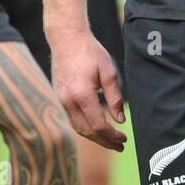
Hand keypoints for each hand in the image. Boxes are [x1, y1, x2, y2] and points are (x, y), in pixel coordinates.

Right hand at [47, 28, 125, 151]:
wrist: (66, 39)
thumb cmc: (90, 52)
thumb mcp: (108, 71)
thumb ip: (115, 97)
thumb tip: (120, 120)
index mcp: (82, 94)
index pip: (98, 125)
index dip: (112, 136)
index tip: (124, 138)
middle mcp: (69, 101)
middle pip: (87, 132)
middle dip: (104, 142)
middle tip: (120, 145)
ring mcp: (62, 100)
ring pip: (78, 128)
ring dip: (95, 138)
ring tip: (110, 141)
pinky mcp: (60, 98)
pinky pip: (73, 119)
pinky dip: (86, 128)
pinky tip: (97, 128)